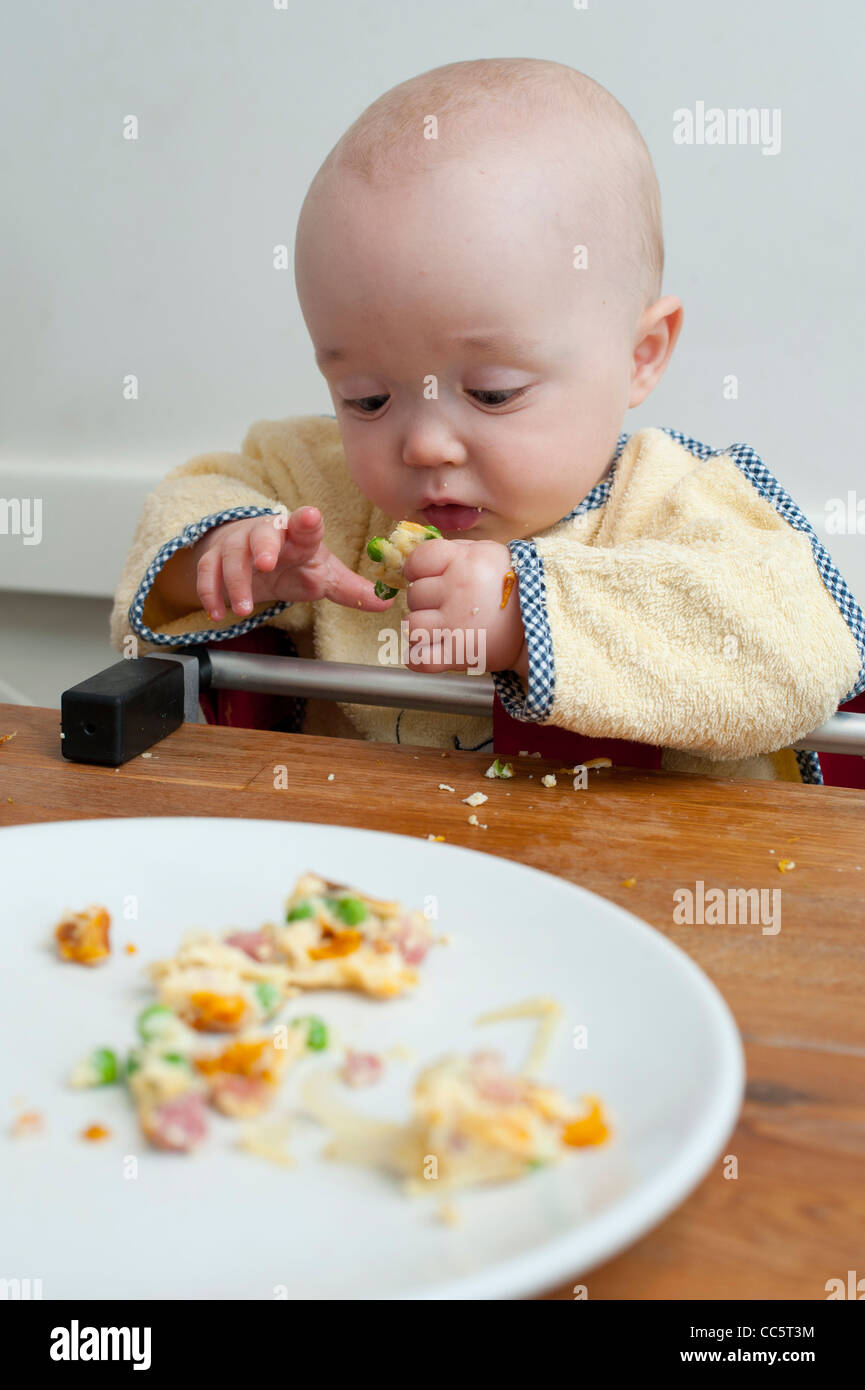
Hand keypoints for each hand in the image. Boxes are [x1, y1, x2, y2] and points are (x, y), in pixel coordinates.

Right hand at [195, 507, 394, 620]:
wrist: (254, 556)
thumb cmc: (294, 563)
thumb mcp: (323, 576)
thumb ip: (351, 590)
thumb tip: (386, 602)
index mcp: (300, 536)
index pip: (306, 526)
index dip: (307, 522)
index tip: (311, 517)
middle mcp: (268, 534)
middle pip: (262, 533)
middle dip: (263, 545)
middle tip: (266, 564)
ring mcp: (239, 543)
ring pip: (231, 555)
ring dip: (235, 582)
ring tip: (242, 609)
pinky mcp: (216, 557)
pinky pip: (208, 571)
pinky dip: (210, 592)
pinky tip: (217, 612)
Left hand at [403, 537, 526, 674]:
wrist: (546, 619)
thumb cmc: (515, 586)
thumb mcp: (488, 554)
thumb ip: (454, 553)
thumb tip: (421, 560)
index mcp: (464, 562)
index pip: (418, 561)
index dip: (416, 570)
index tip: (425, 578)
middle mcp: (457, 590)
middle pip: (414, 595)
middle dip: (425, 601)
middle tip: (445, 605)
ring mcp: (456, 624)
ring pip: (412, 625)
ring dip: (422, 628)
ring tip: (441, 628)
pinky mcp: (459, 654)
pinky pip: (419, 659)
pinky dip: (418, 657)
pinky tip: (430, 650)